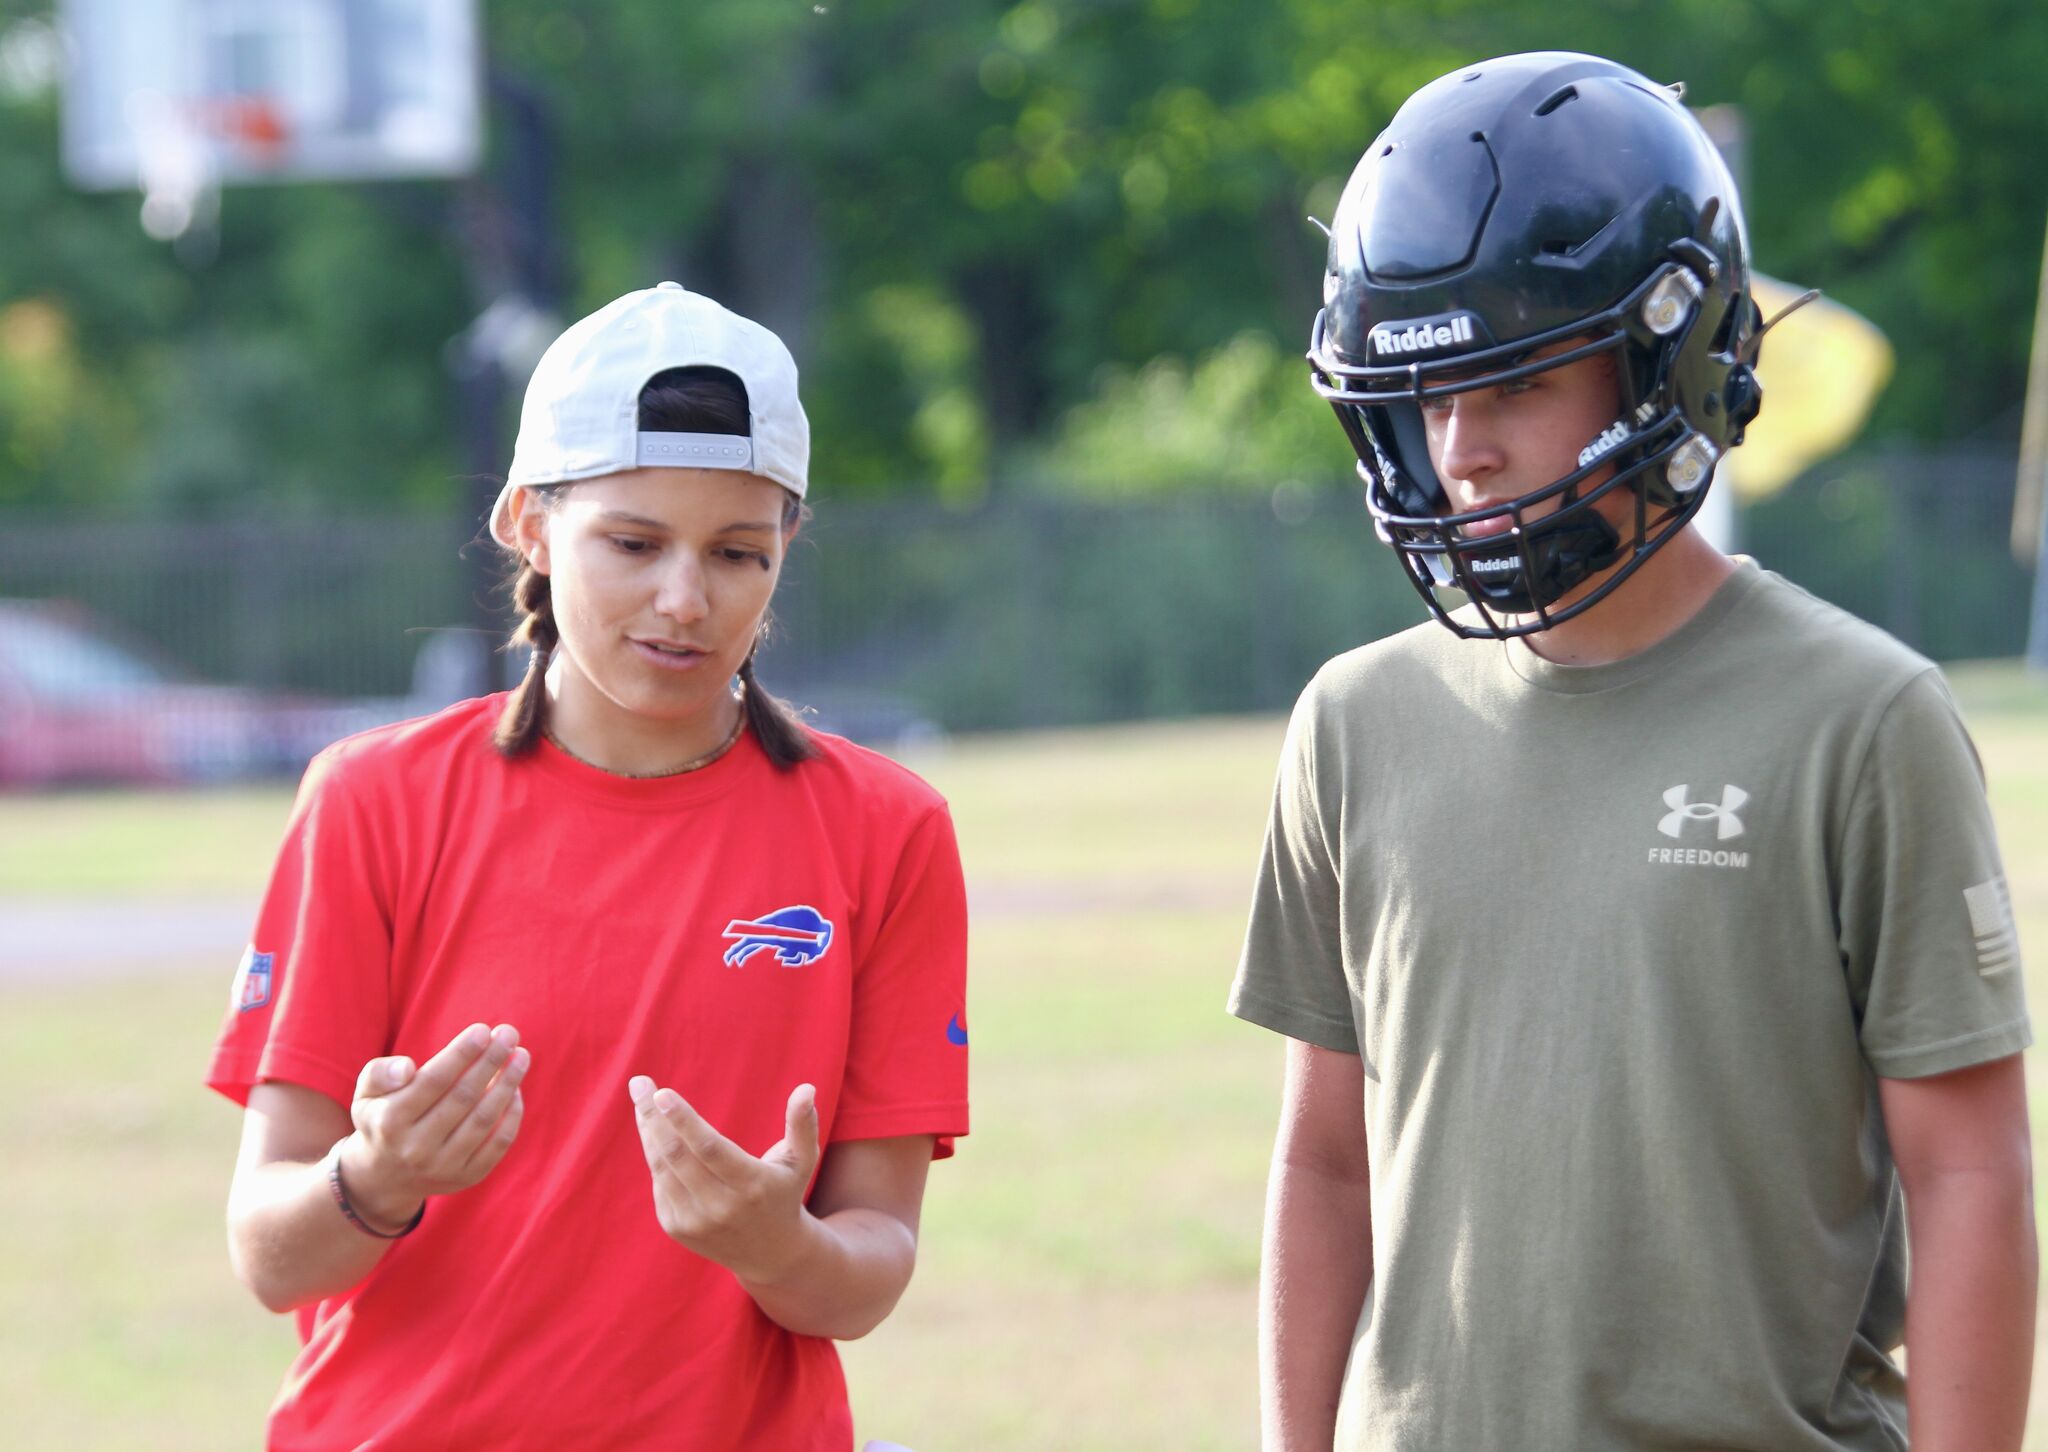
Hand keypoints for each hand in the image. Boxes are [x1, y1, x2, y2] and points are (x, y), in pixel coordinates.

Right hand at [343, 1023, 529, 1230]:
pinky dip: (512, 1116)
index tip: (484, 1030)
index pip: (434, 1081)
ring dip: (507, 1084)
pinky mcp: (466, 1177)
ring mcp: (443, 1167)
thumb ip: (380, 1074)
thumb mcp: (366, 1094)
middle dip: (491, 1061)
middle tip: (509, 1034)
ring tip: (520, 1056)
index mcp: (390, 1122)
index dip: (461, 1054)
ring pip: (484, 1120)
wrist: (385, 1177)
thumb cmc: (381, 1119)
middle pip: (463, 1097)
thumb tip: (407, 1068)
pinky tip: (516, 1090)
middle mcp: (416, 1148)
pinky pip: (498, 1144)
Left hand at [628, 1076, 820, 1284]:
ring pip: (662, 1167)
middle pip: (677, 1155)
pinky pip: (660, 1183)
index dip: (683, 1120)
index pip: (709, 1148)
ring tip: (640, 1098)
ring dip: (648, 1131)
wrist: (770, 1253)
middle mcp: (720, 1207)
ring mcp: (695, 1221)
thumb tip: (806, 1088)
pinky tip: (655, 1132)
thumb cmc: (784, 1192)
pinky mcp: (677, 1228)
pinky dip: (656, 1154)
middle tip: (638, 1083)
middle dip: (653, 1116)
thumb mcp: (802, 1160)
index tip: (661, 1092)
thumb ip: (802, 1123)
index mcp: (751, 1185)